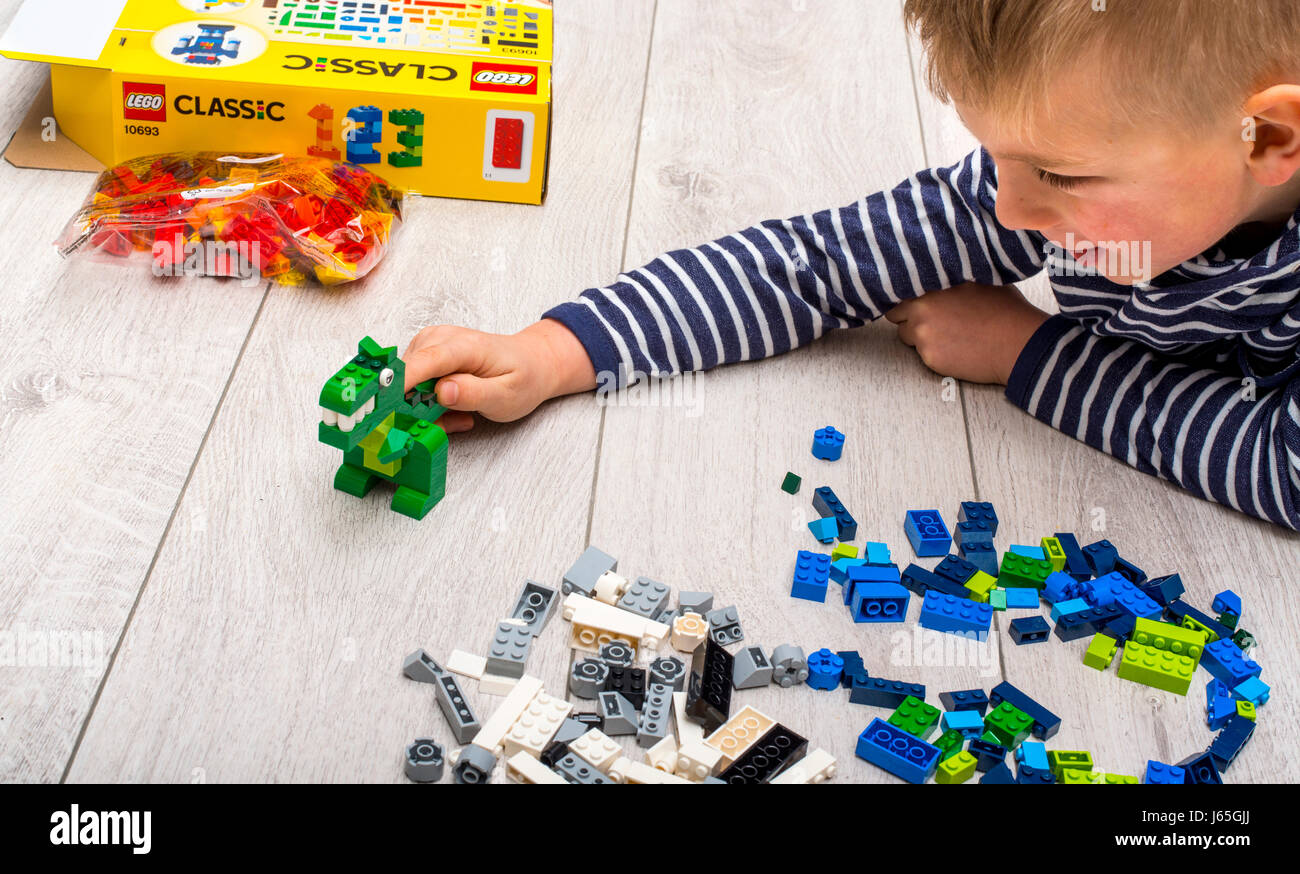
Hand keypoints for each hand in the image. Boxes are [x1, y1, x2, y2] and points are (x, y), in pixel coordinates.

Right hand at [402, 319, 596, 432]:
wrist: (532, 362)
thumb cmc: (523, 377)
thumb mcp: (506, 396)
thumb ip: (474, 394)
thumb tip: (442, 391)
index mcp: (464, 346)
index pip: (425, 362)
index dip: (402, 383)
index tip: (385, 404)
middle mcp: (441, 338)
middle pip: (408, 375)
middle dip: (420, 407)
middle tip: (455, 421)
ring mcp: (431, 344)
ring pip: (407, 383)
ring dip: (427, 407)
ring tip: (461, 414)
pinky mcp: (425, 354)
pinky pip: (414, 383)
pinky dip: (429, 402)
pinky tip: (453, 406)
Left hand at [883, 283, 1049, 384]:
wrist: (1018, 343)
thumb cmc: (1005, 310)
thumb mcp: (978, 279)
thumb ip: (950, 277)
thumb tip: (938, 274)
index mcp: (932, 285)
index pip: (900, 289)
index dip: (907, 296)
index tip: (914, 301)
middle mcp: (921, 308)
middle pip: (895, 314)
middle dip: (908, 317)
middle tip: (932, 320)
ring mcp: (923, 334)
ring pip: (906, 335)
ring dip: (919, 335)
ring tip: (948, 334)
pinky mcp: (929, 357)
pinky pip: (921, 354)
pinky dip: (934, 352)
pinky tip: (955, 348)